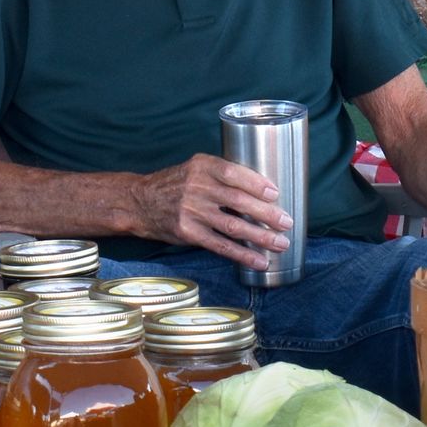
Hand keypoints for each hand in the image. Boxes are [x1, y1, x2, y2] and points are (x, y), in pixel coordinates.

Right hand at [131, 154, 294, 270]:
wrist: (140, 202)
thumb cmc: (175, 184)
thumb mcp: (195, 168)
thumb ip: (221, 175)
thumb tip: (261, 189)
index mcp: (202, 166)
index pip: (233, 172)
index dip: (257, 184)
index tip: (275, 194)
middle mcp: (196, 187)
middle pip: (238, 200)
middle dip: (266, 213)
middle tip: (286, 222)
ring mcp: (191, 211)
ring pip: (233, 226)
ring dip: (261, 236)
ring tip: (280, 243)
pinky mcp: (188, 233)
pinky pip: (221, 246)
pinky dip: (243, 255)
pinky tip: (259, 261)